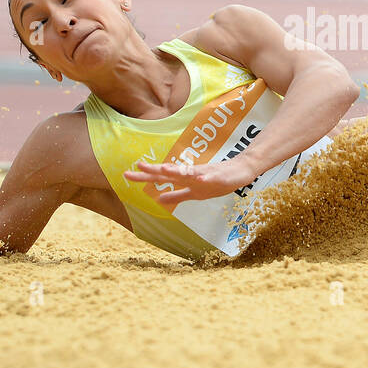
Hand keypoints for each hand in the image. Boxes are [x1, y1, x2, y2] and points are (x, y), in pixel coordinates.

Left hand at [123, 159, 260, 207]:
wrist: (240, 170)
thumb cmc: (217, 180)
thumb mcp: (194, 193)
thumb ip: (177, 195)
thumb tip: (158, 200)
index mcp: (185, 179)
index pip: (161, 178)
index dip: (145, 176)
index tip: (126, 175)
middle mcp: (191, 174)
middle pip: (169, 173)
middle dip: (152, 171)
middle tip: (135, 168)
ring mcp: (204, 174)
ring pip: (188, 172)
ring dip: (176, 171)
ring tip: (164, 170)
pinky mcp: (218, 176)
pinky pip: (210, 178)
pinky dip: (205, 178)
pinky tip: (200, 179)